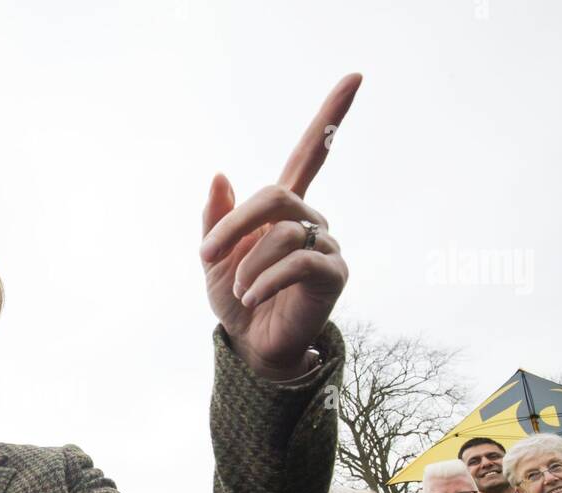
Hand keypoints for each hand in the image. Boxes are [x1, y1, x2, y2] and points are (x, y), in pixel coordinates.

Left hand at [200, 74, 360, 379]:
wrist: (253, 346)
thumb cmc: (236, 300)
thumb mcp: (214, 259)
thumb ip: (216, 219)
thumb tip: (220, 174)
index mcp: (283, 210)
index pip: (311, 153)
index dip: (331, 116)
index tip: (355, 77)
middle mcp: (311, 221)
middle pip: (276, 196)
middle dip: (235, 225)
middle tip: (207, 257)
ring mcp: (326, 246)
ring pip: (283, 233)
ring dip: (247, 264)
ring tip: (237, 292)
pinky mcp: (334, 275)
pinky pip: (297, 262)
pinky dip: (264, 280)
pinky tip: (251, 298)